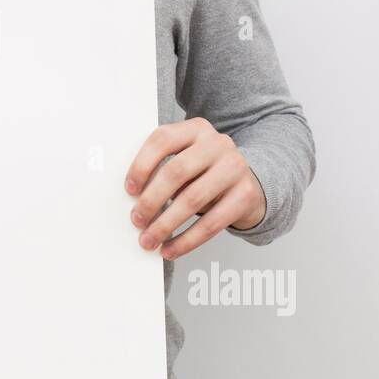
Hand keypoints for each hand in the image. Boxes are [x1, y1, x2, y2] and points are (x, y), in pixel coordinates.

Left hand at [123, 117, 266, 261]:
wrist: (249, 182)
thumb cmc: (205, 172)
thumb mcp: (186, 159)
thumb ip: (164, 168)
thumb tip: (134, 199)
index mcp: (196, 129)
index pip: (162, 140)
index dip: (141, 166)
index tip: (129, 190)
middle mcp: (218, 143)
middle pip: (176, 171)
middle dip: (151, 200)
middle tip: (136, 220)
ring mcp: (235, 167)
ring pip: (192, 199)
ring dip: (165, 224)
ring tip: (149, 240)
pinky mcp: (246, 194)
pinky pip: (211, 223)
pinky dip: (186, 241)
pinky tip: (170, 250)